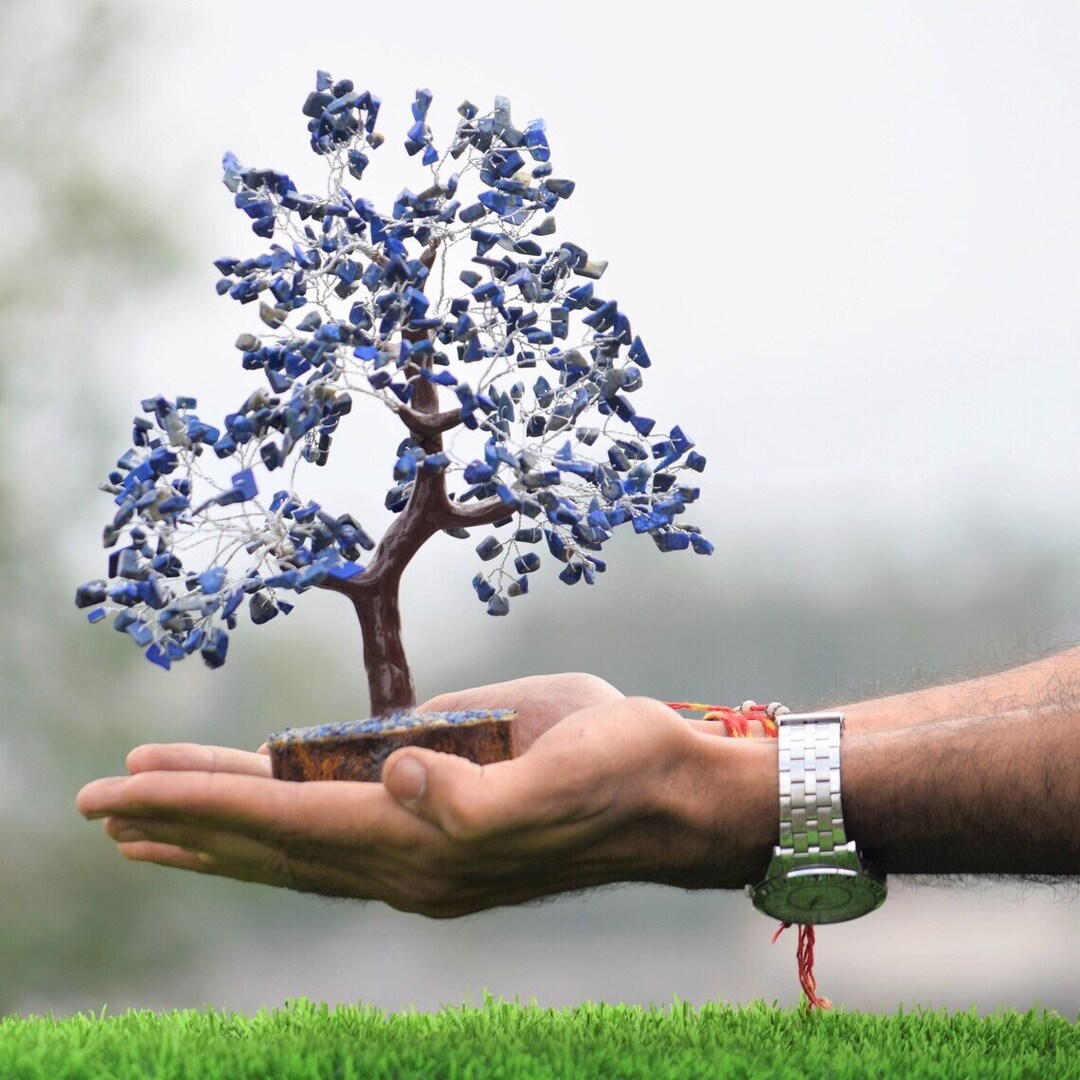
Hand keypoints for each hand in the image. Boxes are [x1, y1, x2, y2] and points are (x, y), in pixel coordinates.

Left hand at [75, 674, 774, 914]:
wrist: (672, 792)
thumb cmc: (624, 769)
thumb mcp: (563, 774)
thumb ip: (476, 794)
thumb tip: (397, 774)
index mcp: (428, 843)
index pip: (289, 822)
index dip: (204, 804)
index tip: (123, 789)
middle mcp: (409, 857)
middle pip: (271, 841)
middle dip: (182, 820)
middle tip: (95, 805)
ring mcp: (420, 845)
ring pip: (293, 840)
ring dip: (217, 825)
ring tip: (146, 815)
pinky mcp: (438, 822)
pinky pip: (333, 824)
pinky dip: (275, 814)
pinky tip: (251, 802)